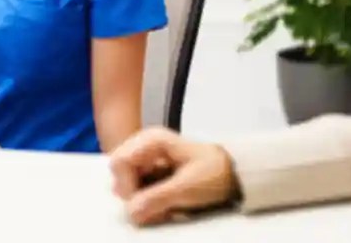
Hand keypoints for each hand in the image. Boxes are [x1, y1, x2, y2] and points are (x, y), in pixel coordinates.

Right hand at [109, 127, 237, 225]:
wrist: (232, 173)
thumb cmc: (215, 172)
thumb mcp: (187, 188)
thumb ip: (158, 198)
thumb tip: (132, 211)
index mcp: (152, 140)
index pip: (119, 162)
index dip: (127, 186)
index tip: (142, 202)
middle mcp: (144, 145)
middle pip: (118, 172)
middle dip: (133, 192)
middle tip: (154, 204)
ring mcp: (145, 157)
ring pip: (125, 181)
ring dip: (140, 197)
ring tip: (162, 204)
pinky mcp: (148, 170)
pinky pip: (135, 186)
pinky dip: (145, 198)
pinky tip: (162, 202)